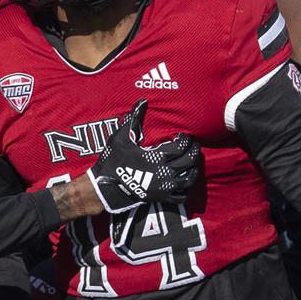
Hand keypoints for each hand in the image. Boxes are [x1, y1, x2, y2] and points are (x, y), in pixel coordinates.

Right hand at [85, 101, 202, 214]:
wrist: (106, 189)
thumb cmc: (113, 162)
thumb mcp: (121, 138)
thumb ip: (133, 119)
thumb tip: (142, 101)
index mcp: (156, 158)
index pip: (180, 146)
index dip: (185, 140)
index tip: (181, 136)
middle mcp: (164, 173)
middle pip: (189, 161)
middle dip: (194, 151)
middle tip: (193, 145)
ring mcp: (164, 188)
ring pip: (189, 178)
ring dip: (194, 168)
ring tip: (193, 161)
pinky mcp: (162, 198)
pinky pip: (182, 196)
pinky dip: (188, 188)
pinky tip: (187, 180)